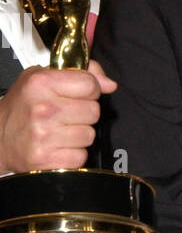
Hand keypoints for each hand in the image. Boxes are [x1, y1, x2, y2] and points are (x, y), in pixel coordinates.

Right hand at [0, 60, 116, 174]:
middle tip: (65, 115)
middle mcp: (43, 109)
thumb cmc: (21, 108)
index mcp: (41, 84)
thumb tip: (109, 84)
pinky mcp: (48, 159)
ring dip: (78, 135)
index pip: (90, 84)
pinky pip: (81, 156)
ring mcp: (45, 136)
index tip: (78, 94)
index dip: (89, 90)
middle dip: (84, 114)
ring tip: (59, 131)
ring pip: (89, 135)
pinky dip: (72, 154)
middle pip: (94, 111)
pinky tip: (57, 146)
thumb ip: (80, 73)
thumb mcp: (41, 78)